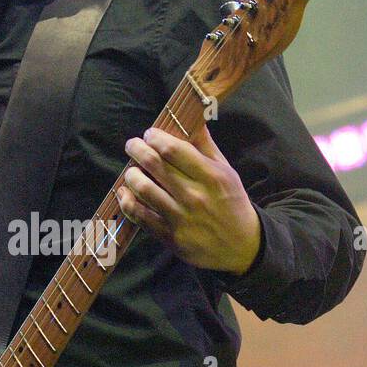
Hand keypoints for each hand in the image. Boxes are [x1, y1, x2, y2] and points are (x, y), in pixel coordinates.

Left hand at [118, 116, 261, 273]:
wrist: (241, 247)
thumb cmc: (233, 204)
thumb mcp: (227, 172)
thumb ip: (206, 147)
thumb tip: (192, 119)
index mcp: (212, 176)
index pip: (173, 149)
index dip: (155, 137)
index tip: (150, 134)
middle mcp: (195, 195)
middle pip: (154, 164)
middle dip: (137, 149)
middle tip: (133, 146)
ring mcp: (181, 217)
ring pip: (143, 189)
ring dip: (130, 175)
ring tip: (131, 171)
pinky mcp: (170, 236)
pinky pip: (140, 216)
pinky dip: (127, 202)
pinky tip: (125, 194)